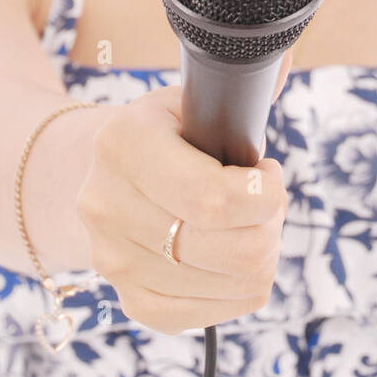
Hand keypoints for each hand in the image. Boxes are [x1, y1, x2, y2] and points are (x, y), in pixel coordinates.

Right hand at [76, 50, 291, 333]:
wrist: (94, 176)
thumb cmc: (162, 136)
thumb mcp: (189, 102)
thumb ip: (239, 88)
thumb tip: (281, 62)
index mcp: (122, 144)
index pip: (215, 199)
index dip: (266, 193)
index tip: (266, 171)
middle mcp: (107, 208)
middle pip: (237, 249)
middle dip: (272, 223)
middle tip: (264, 199)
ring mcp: (115, 262)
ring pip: (237, 283)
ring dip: (262, 253)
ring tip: (246, 223)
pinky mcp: (132, 302)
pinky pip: (216, 313)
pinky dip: (242, 286)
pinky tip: (231, 255)